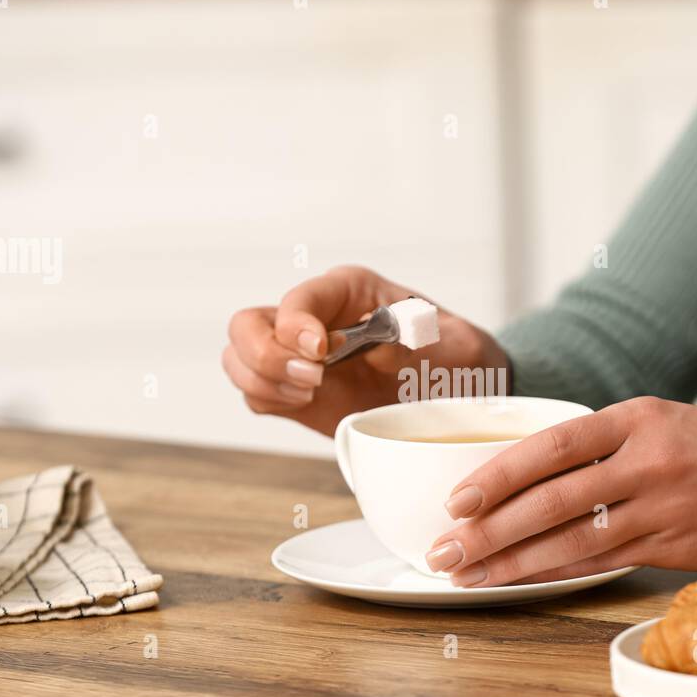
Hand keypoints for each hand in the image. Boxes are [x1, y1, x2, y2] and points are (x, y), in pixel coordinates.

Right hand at [223, 265, 509, 436]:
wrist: (457, 389)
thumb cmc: (454, 357)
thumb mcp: (455, 346)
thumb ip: (419, 341)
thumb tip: (379, 345)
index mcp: (349, 291)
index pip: (300, 299)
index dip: (297, 323)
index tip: (321, 351)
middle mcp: (313, 317)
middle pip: (248, 324)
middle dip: (266, 355)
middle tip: (313, 381)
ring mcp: (297, 354)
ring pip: (239, 358)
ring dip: (262, 380)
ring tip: (310, 395)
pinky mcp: (295, 390)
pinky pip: (256, 392)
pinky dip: (268, 400)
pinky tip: (306, 405)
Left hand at [423, 397, 696, 584]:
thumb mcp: (670, 423)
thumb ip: (609, 445)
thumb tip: (537, 478)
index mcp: (640, 417)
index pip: (551, 446)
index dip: (498, 475)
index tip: (456, 500)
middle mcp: (649, 459)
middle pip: (551, 499)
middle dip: (489, 529)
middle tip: (444, 550)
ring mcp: (667, 507)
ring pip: (573, 540)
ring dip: (514, 562)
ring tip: (469, 575)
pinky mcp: (682, 548)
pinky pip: (607, 564)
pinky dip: (559, 575)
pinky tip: (523, 582)